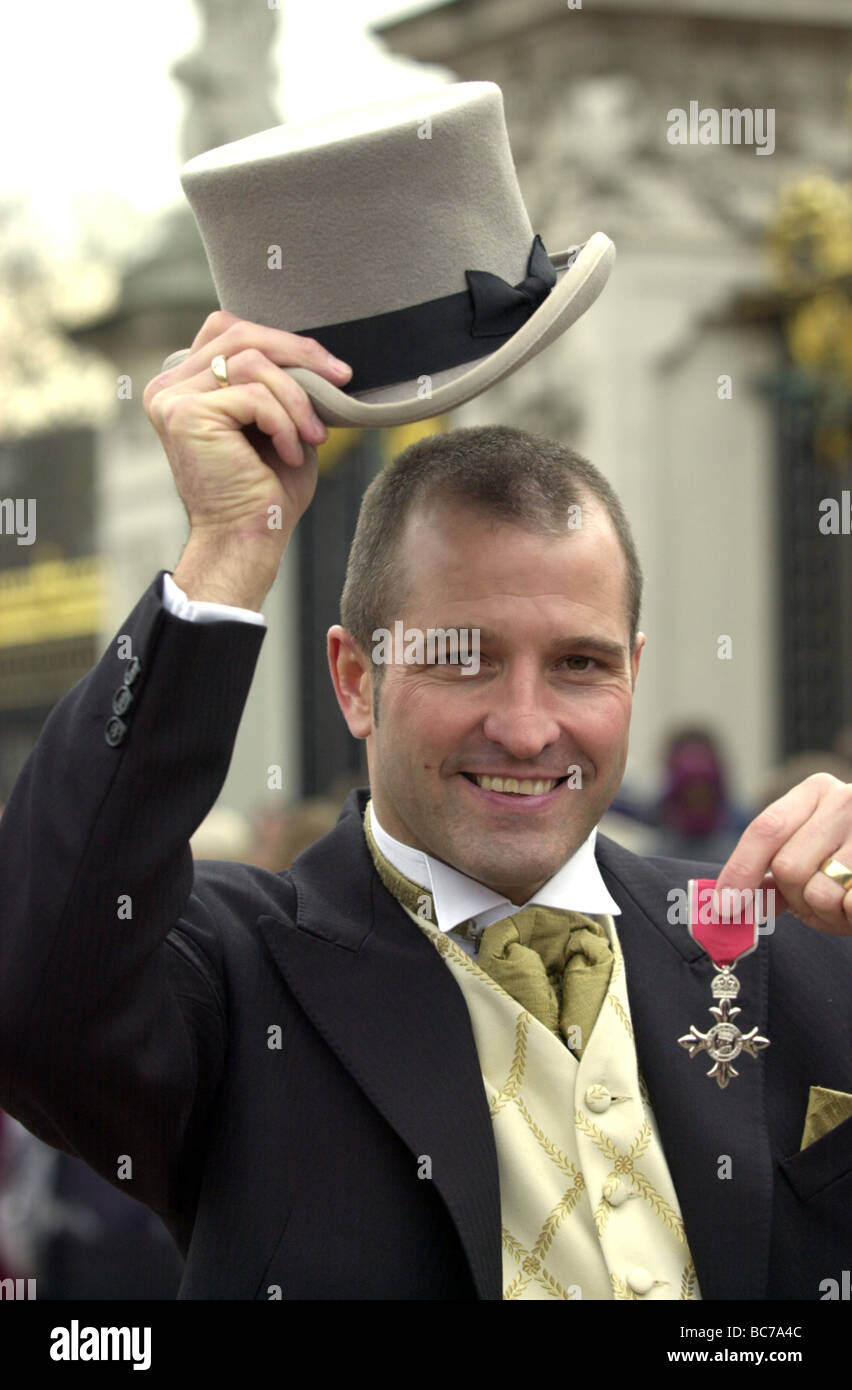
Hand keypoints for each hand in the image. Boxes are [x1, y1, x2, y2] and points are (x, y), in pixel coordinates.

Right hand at [142, 311, 351, 607]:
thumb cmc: (265, 490)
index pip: (230, 330)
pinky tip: (289, 452)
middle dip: (299, 354)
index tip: (328, 368)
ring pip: (252, 362)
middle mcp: (169, 387)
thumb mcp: (278, 421)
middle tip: (339, 379)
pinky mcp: (186, 414)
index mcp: (184, 385)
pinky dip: (283, 423)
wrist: (247, 539)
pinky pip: (253, 395)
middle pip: (240, 335)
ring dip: (295, 400)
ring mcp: (172, 399)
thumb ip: (277, 381)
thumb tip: (312, 349)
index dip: (281, 340)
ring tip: (311, 437)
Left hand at [716, 773, 851, 936]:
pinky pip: (851, 905)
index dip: (740, 871)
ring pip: (820, 892)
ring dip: (830, 914)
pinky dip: (851, 917)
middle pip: (788, 867)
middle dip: (798, 898)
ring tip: (848, 902)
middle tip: (822, 902)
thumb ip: (772, 873)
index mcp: (817, 790)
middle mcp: (846, 798)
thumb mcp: (814, 853)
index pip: (766, 829)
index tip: (724, 908)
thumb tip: (726, 904)